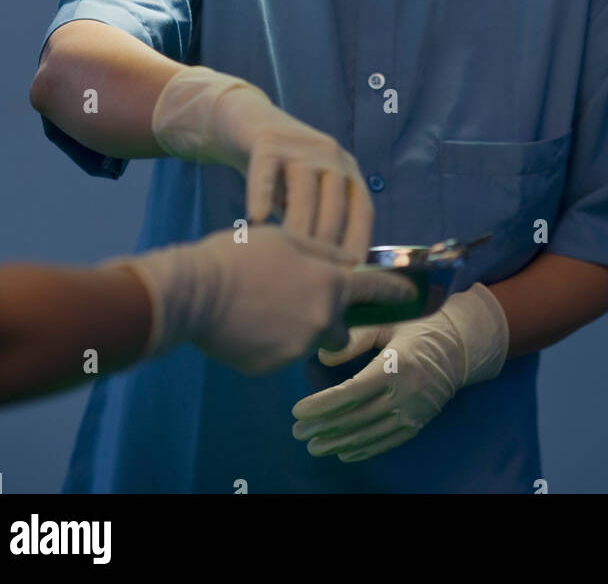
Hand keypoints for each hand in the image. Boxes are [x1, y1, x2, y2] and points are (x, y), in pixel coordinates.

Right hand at [107, 227, 417, 375]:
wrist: (195, 292)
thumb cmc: (239, 256)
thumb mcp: (287, 241)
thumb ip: (323, 253)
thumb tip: (348, 261)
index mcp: (330, 282)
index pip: (375, 288)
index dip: (395, 290)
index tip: (413, 293)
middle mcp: (322, 318)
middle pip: (340, 326)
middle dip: (329, 317)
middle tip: (299, 301)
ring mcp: (298, 346)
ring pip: (307, 338)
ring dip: (295, 326)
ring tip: (261, 307)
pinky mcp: (272, 366)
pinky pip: (280, 353)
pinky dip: (270, 341)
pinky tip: (246, 322)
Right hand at [151, 67, 373, 259]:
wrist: (249, 121)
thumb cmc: (284, 174)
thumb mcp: (311, 194)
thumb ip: (323, 222)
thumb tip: (336, 280)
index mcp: (348, 171)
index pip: (363, 210)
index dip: (359, 243)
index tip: (353, 279)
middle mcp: (331, 156)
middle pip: (334, 205)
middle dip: (326, 246)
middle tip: (314, 282)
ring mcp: (300, 146)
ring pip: (304, 192)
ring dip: (296, 228)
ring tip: (286, 262)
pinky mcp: (268, 142)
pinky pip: (266, 172)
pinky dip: (261, 196)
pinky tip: (255, 221)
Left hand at [291, 285, 509, 462]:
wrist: (458, 348)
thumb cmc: (417, 329)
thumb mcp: (388, 324)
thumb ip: (356, 339)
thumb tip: (322, 358)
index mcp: (395, 365)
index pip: (351, 392)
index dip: (322, 404)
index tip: (297, 410)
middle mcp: (404, 394)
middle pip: (356, 418)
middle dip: (323, 427)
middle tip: (298, 432)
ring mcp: (412, 413)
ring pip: (368, 435)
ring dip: (338, 443)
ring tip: (313, 445)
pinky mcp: (417, 424)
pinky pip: (386, 442)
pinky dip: (363, 450)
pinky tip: (343, 452)